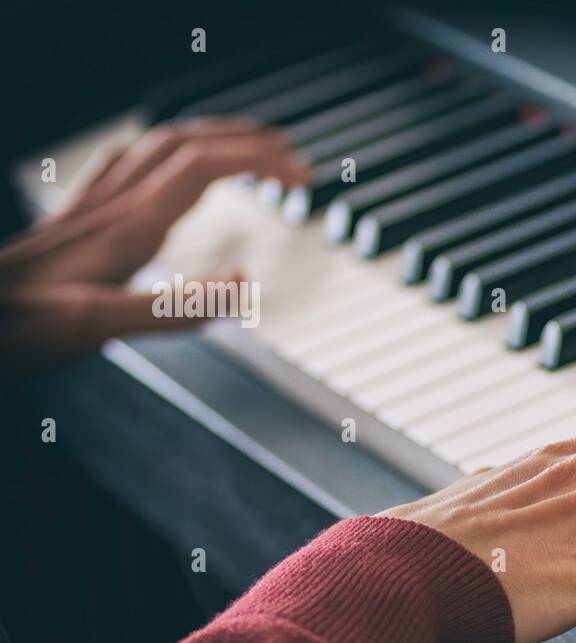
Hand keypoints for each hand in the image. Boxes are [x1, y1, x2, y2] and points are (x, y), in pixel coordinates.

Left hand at [0, 119, 310, 372]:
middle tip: (290, 156)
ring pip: (161, 147)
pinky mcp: (78, 220)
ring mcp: (93, 207)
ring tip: (245, 148)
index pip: (207, 166)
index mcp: (129, 225)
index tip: (302, 174)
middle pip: (190, 144)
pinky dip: (165, 154)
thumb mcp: (99, 325)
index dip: (261, 162)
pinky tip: (164, 165)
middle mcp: (113, 205)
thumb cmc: (19, 326)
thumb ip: (174, 307)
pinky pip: (128, 166)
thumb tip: (244, 286)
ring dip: (212, 138)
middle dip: (248, 141)